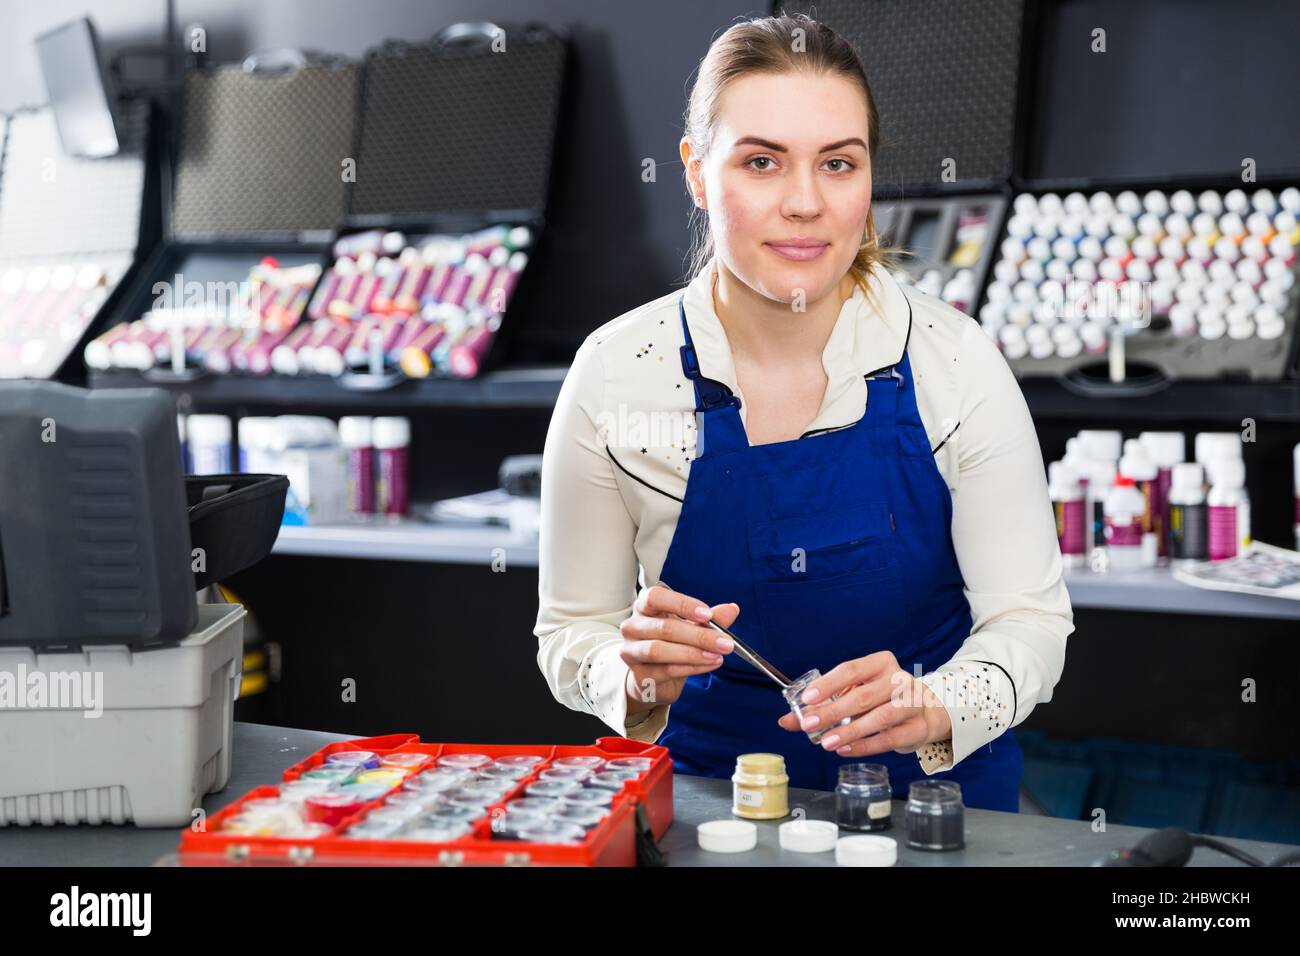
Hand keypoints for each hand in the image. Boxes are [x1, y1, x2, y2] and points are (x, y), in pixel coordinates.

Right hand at [620, 584, 738, 713]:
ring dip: (693, 653)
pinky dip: (691, 667)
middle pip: (664, 627)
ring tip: (717, 655)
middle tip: (725, 642)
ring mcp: (631, 651)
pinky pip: (665, 670)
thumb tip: (731, 609)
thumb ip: (709, 618)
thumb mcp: (690, 626)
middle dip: (699, 635)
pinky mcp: (638, 675)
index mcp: (644, 607)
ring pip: (660, 650)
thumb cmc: (671, 644)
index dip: (682, 604)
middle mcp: (633, 627)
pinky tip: (708, 664)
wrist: (655, 677)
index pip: (656, 597)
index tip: (707, 614)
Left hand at [776, 650, 952, 756]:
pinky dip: (865, 746)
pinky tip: (845, 749)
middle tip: (808, 725)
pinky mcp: (918, 728)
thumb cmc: (881, 699)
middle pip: (862, 695)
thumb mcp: (852, 694)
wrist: (923, 711)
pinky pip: (890, 738)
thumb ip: (820, 706)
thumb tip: (786, 720)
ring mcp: (912, 703)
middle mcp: (899, 679)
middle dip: (832, 712)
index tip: (806, 698)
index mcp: (880, 663)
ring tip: (826, 742)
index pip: (851, 670)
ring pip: (880, 717)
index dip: (828, 684)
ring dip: (850, 731)